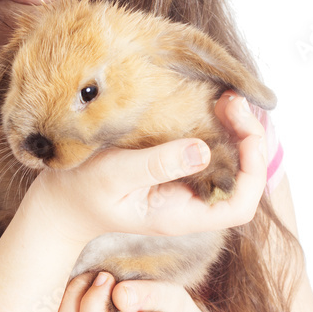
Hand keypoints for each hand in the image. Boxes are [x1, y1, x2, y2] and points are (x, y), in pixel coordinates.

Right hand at [32, 92, 268, 247]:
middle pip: (242, 177)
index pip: (239, 204)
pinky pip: (209, 148)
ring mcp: (183, 185)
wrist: (58, 200)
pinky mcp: (173, 167)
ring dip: (235, 128)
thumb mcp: (114, 175)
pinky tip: (209, 102)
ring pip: (230, 160)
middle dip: (248, 138)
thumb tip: (203, 150)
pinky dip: (217, 125)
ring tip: (225, 97)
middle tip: (231, 100)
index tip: (244, 132)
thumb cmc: (81, 190)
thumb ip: (157, 164)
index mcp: (181, 214)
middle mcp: (189, 202)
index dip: (254, 170)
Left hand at [48, 271, 206, 311]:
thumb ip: (150, 295)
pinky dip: (55, 309)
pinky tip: (77, 290)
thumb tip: (119, 295)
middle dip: (76, 296)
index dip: (92, 302)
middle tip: (96, 275)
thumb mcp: (171, 297)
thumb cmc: (170, 309)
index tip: (107, 276)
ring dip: (65, 300)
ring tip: (88, 280)